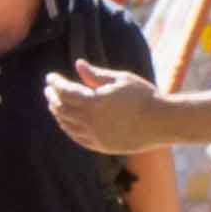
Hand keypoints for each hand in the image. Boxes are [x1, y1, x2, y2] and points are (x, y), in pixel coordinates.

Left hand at [46, 64, 166, 156]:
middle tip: (48, 90)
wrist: (161, 123)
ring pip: (66, 125)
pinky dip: (68, 128)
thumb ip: (96, 74)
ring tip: (55, 104)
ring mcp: (94, 136)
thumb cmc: (144, 96)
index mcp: (93, 102)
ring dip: (58, 113)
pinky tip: (67, 122)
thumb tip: (78, 64)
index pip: (64, 91)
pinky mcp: (100, 146)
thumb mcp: (120, 79)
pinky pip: (77, 137)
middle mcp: (90, 121)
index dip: (55, 83)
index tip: (50, 77)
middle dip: (53, 97)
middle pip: (61, 108)